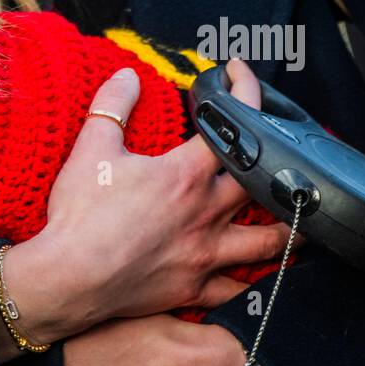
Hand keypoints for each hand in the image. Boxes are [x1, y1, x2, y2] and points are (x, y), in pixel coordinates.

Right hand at [2, 57, 304, 344]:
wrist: (68, 278)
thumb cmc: (80, 213)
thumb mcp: (92, 147)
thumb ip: (113, 105)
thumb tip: (128, 75)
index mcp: (184, 175)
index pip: (231, 127)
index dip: (243, 93)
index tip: (238, 74)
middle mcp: (205, 213)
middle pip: (260, 185)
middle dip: (273, 163)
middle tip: (276, 150)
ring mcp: (204, 254)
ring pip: (266, 243)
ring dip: (286, 230)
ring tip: (296, 220)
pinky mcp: (193, 288)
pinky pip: (237, 290)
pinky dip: (253, 283)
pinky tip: (260, 279)